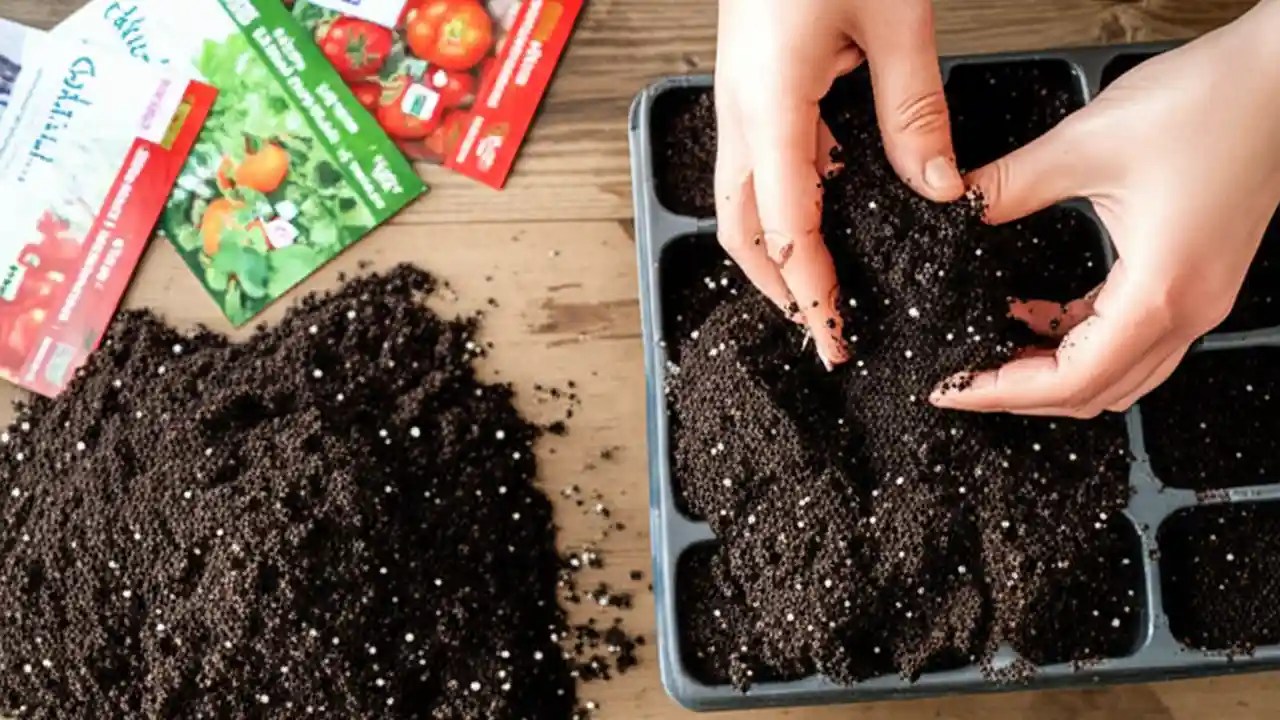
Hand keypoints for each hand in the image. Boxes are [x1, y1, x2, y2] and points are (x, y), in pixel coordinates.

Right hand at [715, 0, 964, 368]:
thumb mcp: (894, 18)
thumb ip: (916, 113)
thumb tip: (941, 194)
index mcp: (769, 103)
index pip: (786, 225)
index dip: (811, 289)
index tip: (836, 335)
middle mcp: (740, 114)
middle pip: (740, 230)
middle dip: (778, 287)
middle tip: (825, 329)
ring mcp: (738, 102)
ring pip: (740, 204)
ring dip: (774, 253)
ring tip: (821, 289)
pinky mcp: (750, 88)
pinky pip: (756, 167)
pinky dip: (782, 208)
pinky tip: (822, 216)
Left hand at [931, 1, 1279, 416]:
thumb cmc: (1211, 103)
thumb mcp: (1084, 144)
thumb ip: (1009, 184)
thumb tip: (956, 206)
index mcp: (1160, 292)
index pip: (1071, 381)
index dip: (1002, 394)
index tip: (952, 390)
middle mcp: (1188, 309)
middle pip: (1094, 392)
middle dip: (1020, 392)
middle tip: (962, 378)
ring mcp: (1199, 298)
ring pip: (1117, 372)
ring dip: (1052, 370)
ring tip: (992, 350)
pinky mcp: (1197, 278)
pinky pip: (1131, 335)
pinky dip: (1080, 338)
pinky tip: (1036, 313)